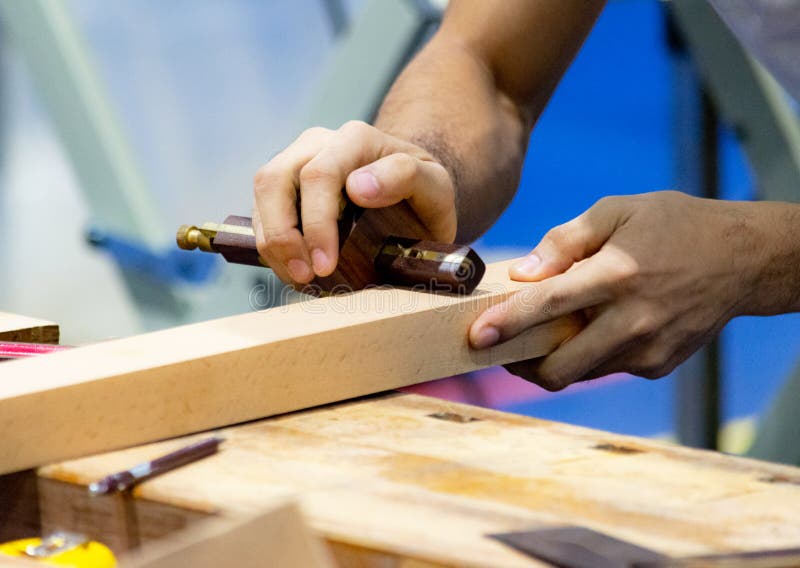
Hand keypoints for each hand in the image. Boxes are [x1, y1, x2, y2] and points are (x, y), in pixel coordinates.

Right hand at [252, 121, 455, 283]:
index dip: (316, 223)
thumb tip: (358, 186)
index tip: (325, 265)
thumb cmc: (424, 191)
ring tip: (300, 278)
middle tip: (306, 276)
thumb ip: (405, 177)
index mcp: (354, 138)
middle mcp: (318, 143)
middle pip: (275, 180)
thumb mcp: (435, 185)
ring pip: (262, 195)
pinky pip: (262, 214)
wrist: (412, 194)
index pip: (319, 175)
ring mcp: (296, 162)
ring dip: (273, 244)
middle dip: (283, 235)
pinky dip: (273, 247)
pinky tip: (295, 271)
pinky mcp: (285, 188)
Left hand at [469, 191, 763, 389]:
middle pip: (559, 367)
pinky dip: (590, 354)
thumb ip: (564, 241)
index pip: (548, 305)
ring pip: (580, 373)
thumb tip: (523, 274)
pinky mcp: (658, 366)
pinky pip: (606, 369)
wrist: (744, 258)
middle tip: (502, 346)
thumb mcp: (617, 211)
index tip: (475, 338)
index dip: (507, 324)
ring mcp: (648, 350)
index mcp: (617, 275)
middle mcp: (632, 320)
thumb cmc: (674, 225)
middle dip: (521, 364)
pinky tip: (597, 326)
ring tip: (547, 331)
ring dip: (555, 359)